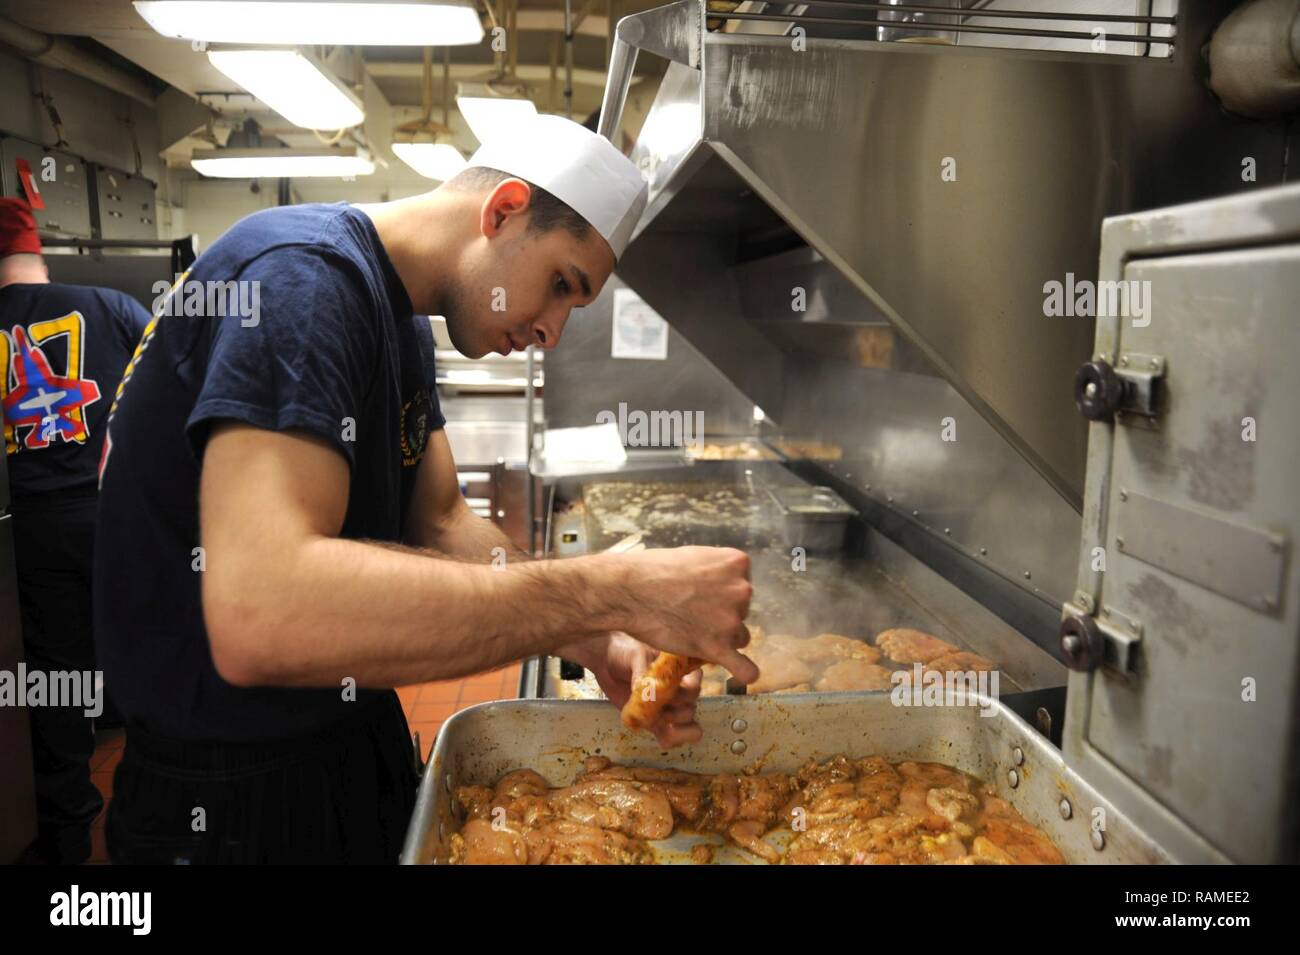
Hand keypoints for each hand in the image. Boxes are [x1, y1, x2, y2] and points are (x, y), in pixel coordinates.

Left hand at [557, 632, 702, 747]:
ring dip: (675, 730)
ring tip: (653, 721)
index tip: (666, 691)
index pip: (696, 687)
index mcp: (683, 670)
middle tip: (656, 709)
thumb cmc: (626, 651)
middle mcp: (682, 690)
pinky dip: (667, 739)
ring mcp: (671, 708)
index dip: (685, 694)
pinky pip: (673, 738)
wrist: (607, 660)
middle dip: (676, 714)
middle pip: (691, 709)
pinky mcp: (657, 721)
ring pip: (690, 728)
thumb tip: (648, 693)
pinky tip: (648, 728)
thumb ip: (645, 672)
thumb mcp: (636, 655)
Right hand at [614, 546, 757, 684]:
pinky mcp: (718, 647)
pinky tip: (742, 673)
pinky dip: (744, 671)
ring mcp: (731, 620)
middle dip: (721, 617)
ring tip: (693, 634)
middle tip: (691, 615)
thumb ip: (716, 570)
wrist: (628, 592)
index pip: (742, 586)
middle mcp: (741, 589)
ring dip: (722, 639)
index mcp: (737, 563)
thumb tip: (724, 584)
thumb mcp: (694, 555)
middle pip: (742, 612)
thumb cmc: (652, 572)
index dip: (721, 595)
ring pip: (740, 637)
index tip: (702, 597)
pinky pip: (744, 668)